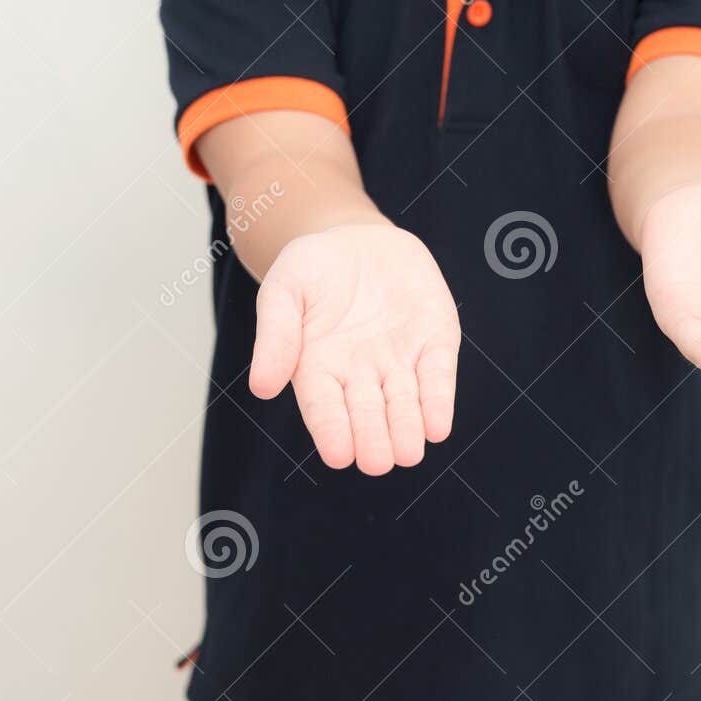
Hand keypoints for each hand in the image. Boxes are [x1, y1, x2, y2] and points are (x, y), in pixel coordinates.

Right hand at [250, 222, 461, 473]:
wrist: (358, 239)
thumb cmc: (312, 267)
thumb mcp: (284, 289)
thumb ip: (275, 334)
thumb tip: (262, 387)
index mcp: (318, 370)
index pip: (324, 409)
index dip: (332, 431)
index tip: (338, 456)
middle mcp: (359, 376)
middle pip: (367, 415)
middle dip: (373, 439)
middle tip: (378, 462)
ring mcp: (399, 362)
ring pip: (404, 405)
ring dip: (407, 429)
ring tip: (407, 453)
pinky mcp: (434, 344)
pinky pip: (438, 376)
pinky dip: (438, 401)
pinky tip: (438, 426)